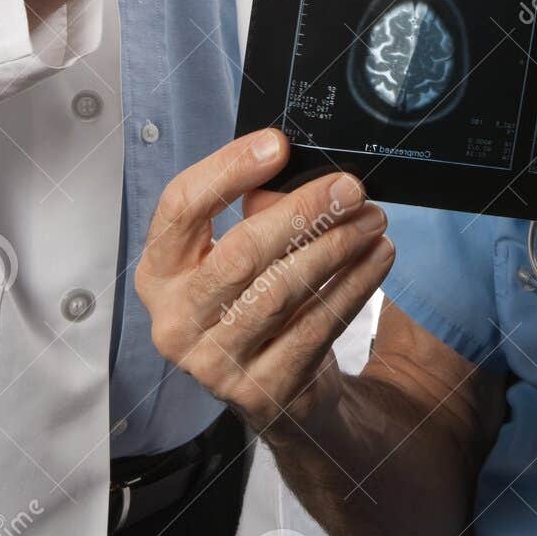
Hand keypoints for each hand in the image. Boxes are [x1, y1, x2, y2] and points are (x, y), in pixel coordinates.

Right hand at [135, 127, 393, 434]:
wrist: (270, 389)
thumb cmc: (249, 299)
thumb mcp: (236, 253)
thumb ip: (255, 212)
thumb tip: (301, 178)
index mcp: (160, 272)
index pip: (182, 207)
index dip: (228, 169)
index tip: (278, 144)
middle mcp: (175, 320)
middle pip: (240, 251)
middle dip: (303, 212)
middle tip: (349, 188)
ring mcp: (214, 362)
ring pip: (282, 290)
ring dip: (337, 248)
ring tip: (372, 220)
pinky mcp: (261, 391)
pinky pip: (316, 327)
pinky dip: (353, 286)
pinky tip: (377, 258)